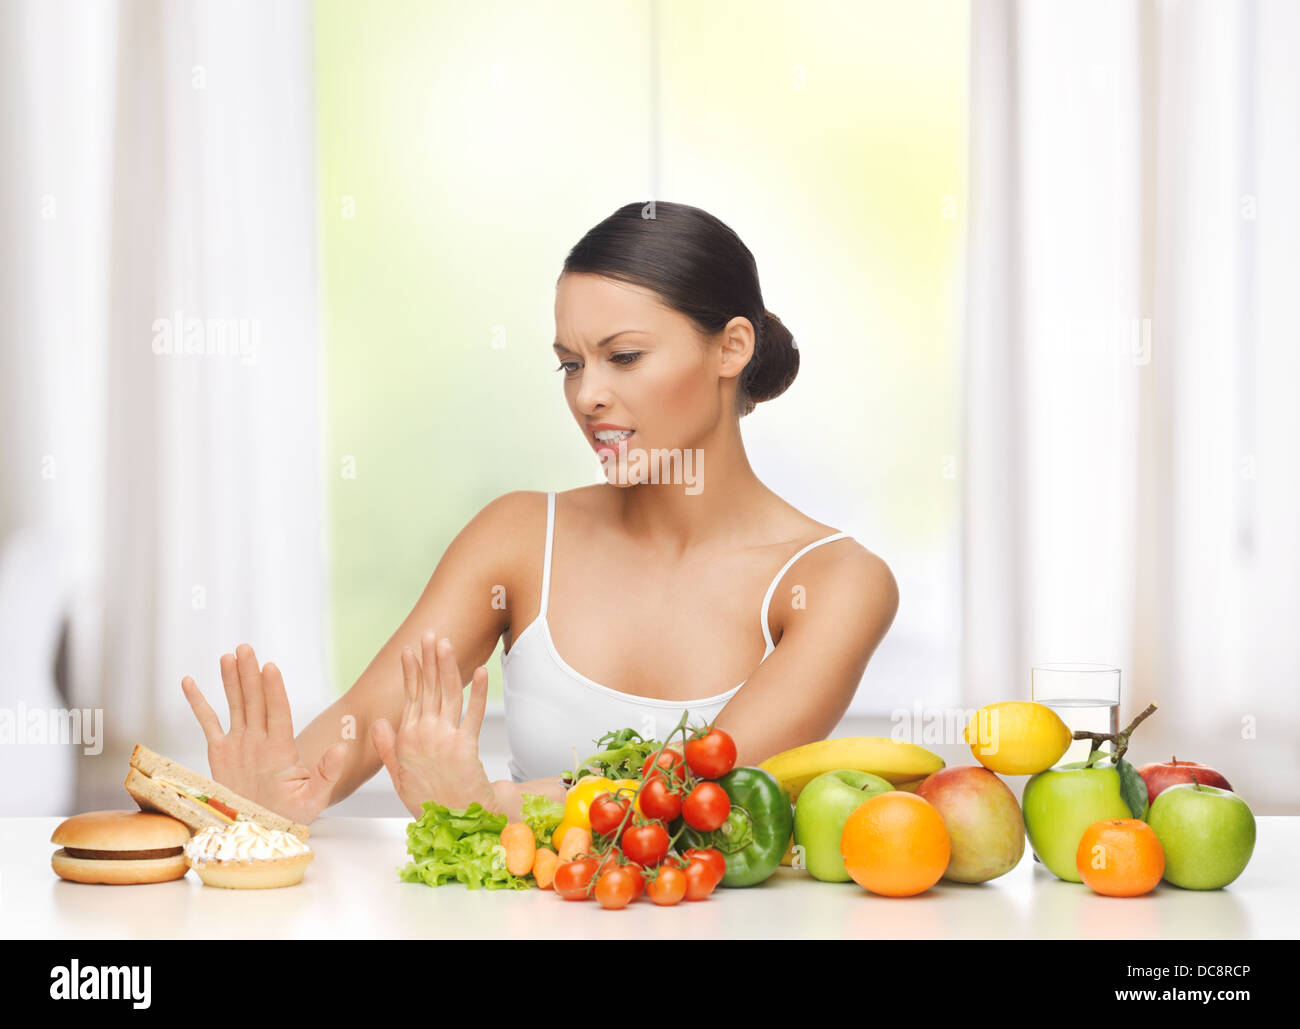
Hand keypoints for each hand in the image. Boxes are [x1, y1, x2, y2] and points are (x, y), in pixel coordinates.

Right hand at [181, 643, 349, 825]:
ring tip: (228, 656)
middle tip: (246, 648)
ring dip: (231, 681)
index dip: (274, 690)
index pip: (278, 712)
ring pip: (236, 705)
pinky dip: (198, 703)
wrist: (263, 832)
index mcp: (282, 749)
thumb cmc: (290, 818)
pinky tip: (190, 681)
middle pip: (256, 701)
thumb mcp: (313, 798)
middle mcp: (261, 740)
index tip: (270, 667)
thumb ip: (326, 773)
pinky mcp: (220, 752)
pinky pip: (208, 723)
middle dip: (250, 674)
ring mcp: (241, 743)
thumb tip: (341, 749)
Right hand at [370, 629, 497, 817]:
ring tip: (446, 644)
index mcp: (406, 740)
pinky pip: (472, 713)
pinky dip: (478, 691)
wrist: (454, 824)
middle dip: (429, 659)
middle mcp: (423, 735)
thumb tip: (379, 722)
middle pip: (428, 689)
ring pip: (446, 694)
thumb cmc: (428, 801)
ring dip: (446, 666)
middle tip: (430, 634)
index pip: (410, 697)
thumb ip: (387, 748)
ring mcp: (444, 739)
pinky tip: (482, 671)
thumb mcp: (398, 777)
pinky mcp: (465, 747)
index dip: (411, 672)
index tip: (410, 651)